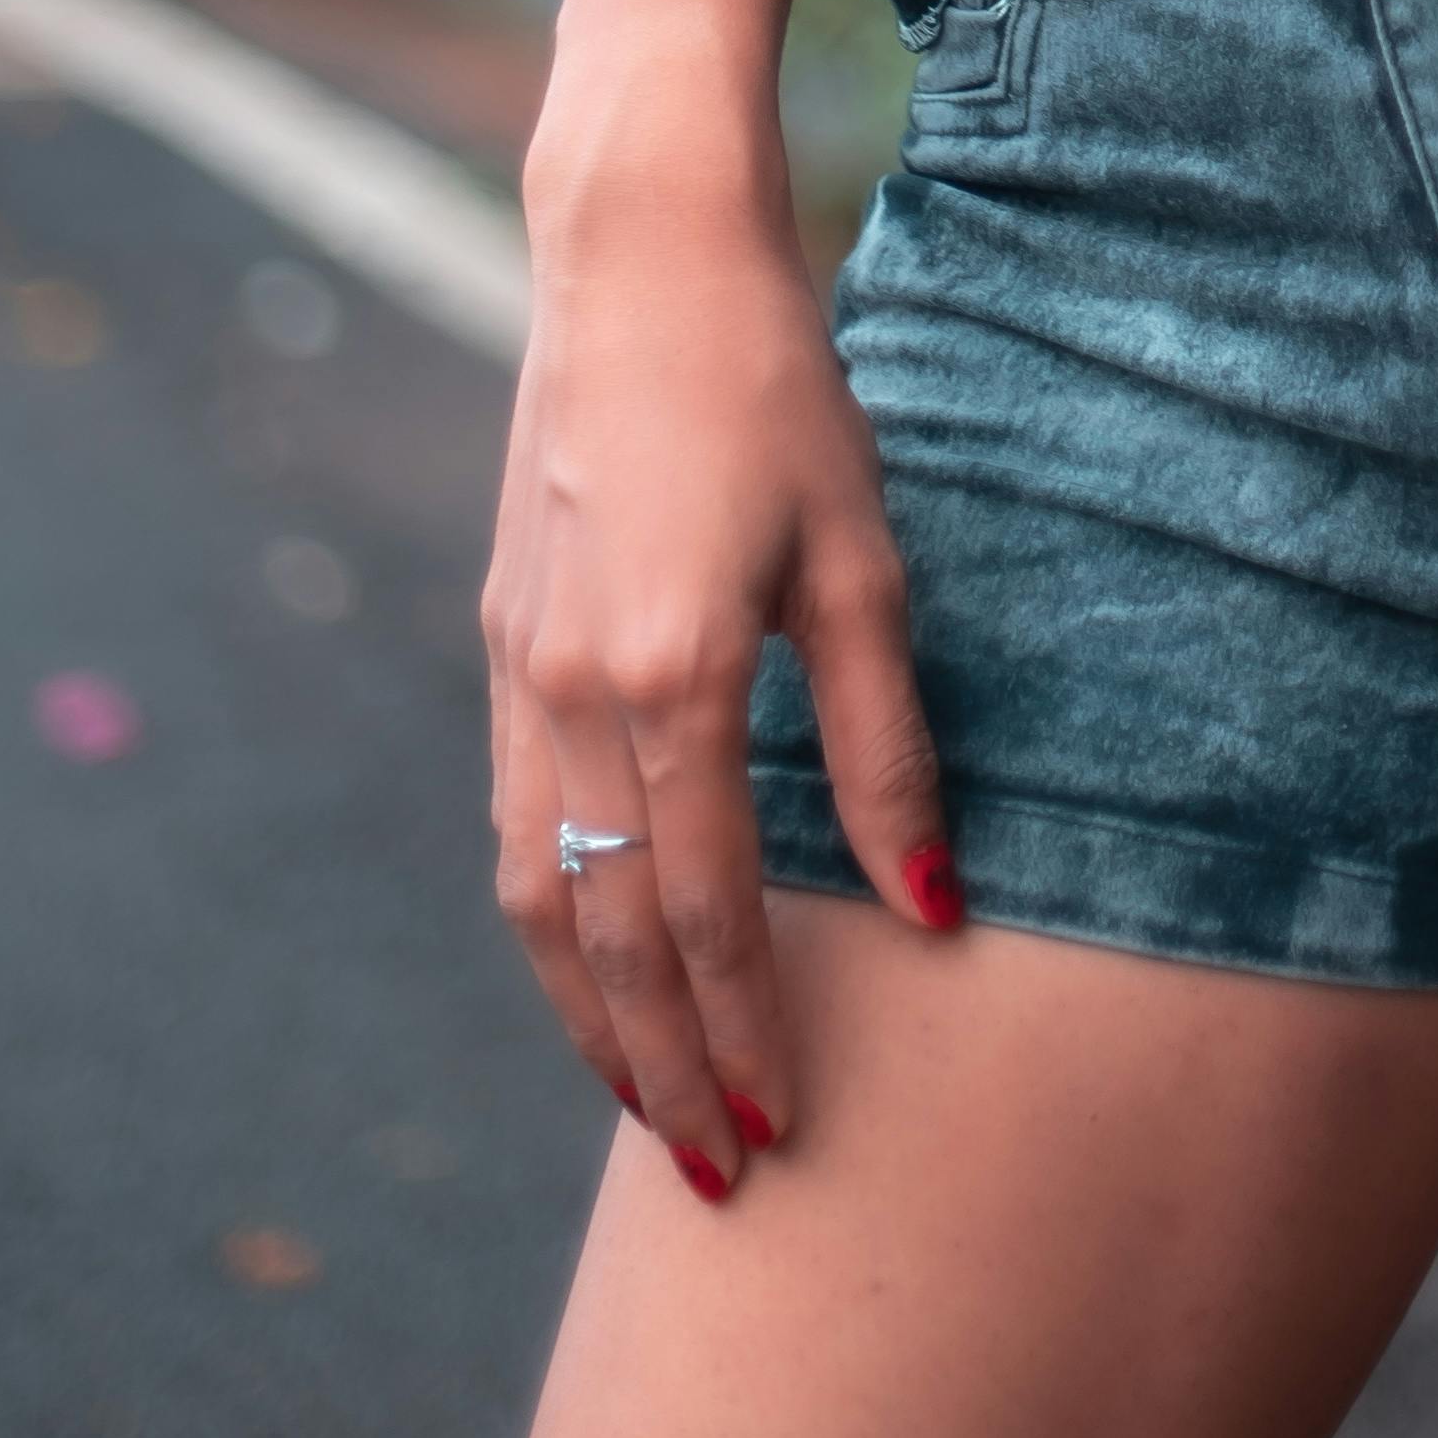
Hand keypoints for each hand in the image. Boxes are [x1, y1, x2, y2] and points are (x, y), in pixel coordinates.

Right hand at [483, 108, 960, 1198]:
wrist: (637, 258)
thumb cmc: (776, 390)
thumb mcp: (860, 558)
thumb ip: (887, 743)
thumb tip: (934, 906)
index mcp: (668, 678)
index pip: (704, 913)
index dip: (744, 1033)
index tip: (784, 1132)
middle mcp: (569, 695)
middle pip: (606, 937)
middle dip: (660, 1068)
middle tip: (715, 1179)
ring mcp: (518, 671)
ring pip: (537, 897)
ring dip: (588, 1016)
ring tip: (647, 1104)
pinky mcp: (503, 640)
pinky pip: (519, 822)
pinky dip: (552, 921)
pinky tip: (596, 959)